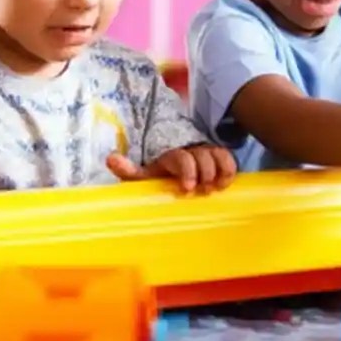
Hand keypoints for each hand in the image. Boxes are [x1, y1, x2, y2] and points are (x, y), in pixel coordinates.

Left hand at [106, 145, 236, 193]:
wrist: (171, 167)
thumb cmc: (158, 175)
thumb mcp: (142, 174)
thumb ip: (127, 169)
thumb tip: (110, 158)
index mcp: (171, 155)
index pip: (182, 158)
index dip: (187, 171)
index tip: (187, 188)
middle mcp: (190, 150)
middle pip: (203, 156)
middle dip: (204, 173)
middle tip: (202, 190)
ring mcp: (206, 153)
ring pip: (218, 155)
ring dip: (219, 172)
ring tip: (215, 188)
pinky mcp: (218, 159)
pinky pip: (229, 159)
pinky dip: (230, 170)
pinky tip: (224, 184)